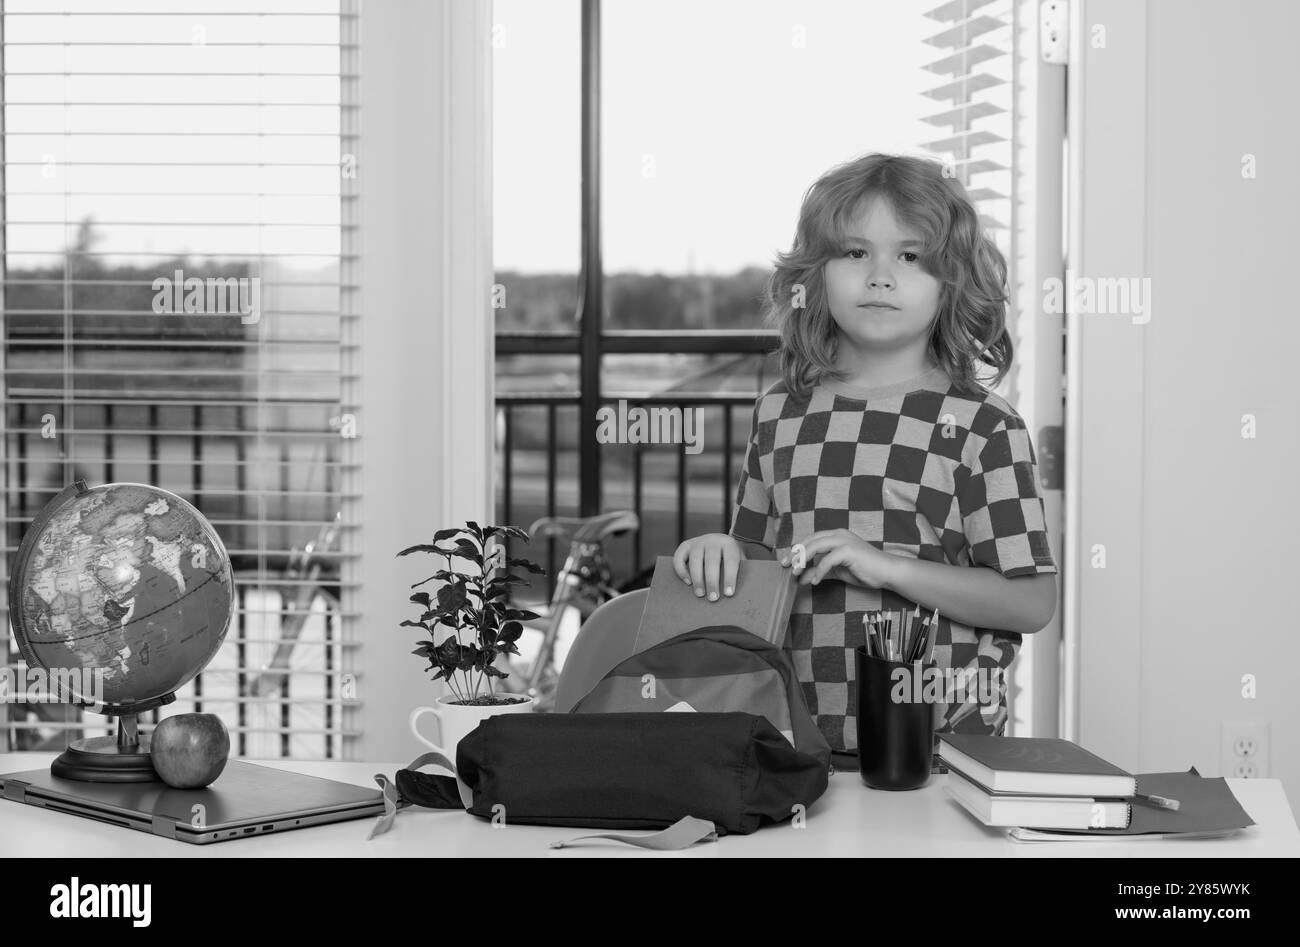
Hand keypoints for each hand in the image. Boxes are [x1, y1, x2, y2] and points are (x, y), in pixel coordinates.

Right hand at [672, 533, 742, 601]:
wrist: (719, 542)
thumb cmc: (730, 558)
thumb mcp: (739, 560)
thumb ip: (738, 572)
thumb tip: (732, 593)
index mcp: (729, 543)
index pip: (730, 560)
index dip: (730, 577)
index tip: (729, 594)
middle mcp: (712, 540)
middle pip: (711, 560)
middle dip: (712, 581)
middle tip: (713, 598)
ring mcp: (698, 542)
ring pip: (695, 560)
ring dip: (697, 579)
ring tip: (700, 594)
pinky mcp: (686, 545)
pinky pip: (679, 558)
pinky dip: (681, 571)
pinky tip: (688, 582)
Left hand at [783, 529, 897, 589]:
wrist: (887, 572)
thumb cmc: (865, 570)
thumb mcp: (837, 572)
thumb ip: (819, 573)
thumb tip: (801, 579)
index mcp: (836, 535)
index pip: (811, 539)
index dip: (797, 550)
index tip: (786, 562)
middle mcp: (838, 534)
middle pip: (810, 540)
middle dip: (795, 554)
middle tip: (786, 567)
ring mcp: (844, 540)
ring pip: (816, 546)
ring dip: (803, 560)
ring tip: (796, 574)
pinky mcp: (849, 550)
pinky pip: (828, 560)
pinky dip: (819, 571)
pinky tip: (815, 582)